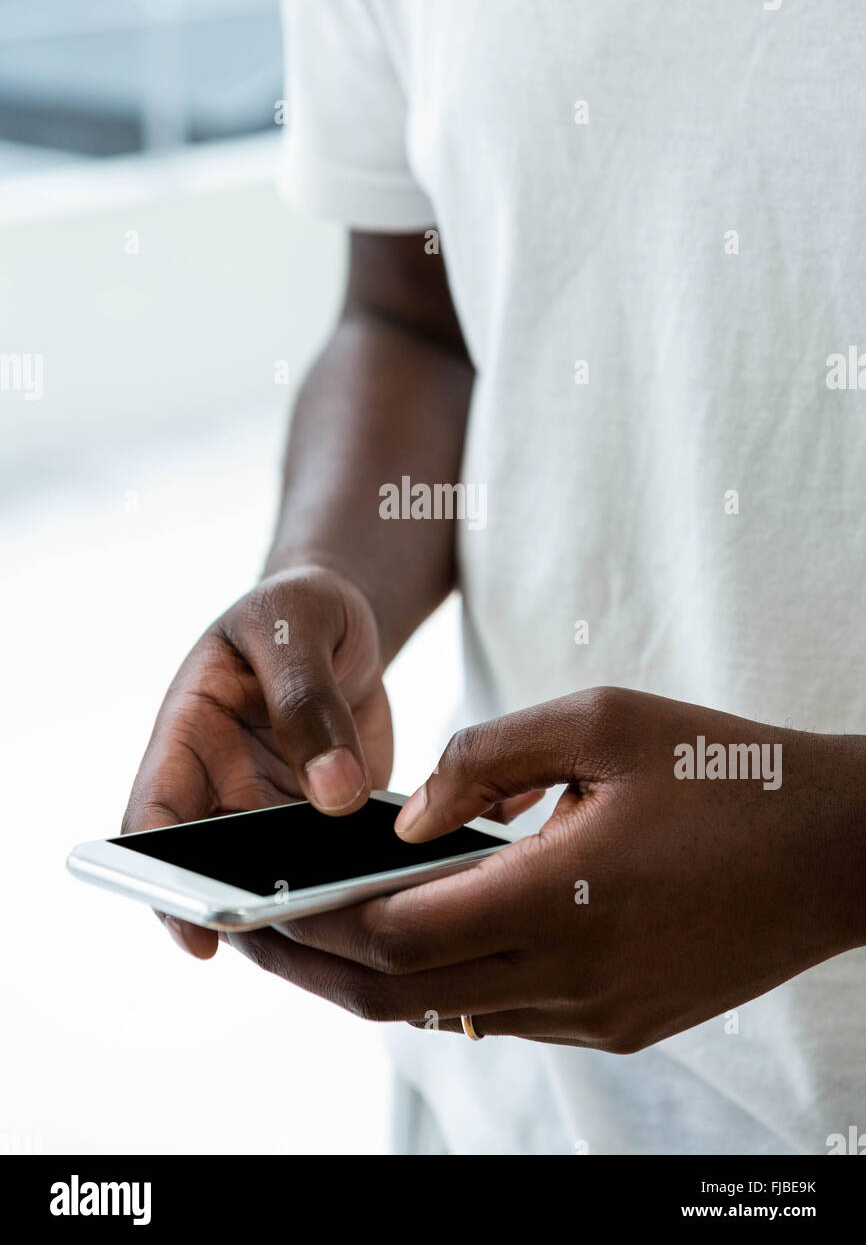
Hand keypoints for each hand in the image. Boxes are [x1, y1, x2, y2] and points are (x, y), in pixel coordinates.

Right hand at [122, 566, 391, 958]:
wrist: (339, 618)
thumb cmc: (297, 610)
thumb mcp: (295, 627)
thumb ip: (307, 700)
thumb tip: (335, 793)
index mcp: (188, 734)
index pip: (155, 820)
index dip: (164, 882)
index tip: (198, 933)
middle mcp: (221, 785)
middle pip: (217, 871)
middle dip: (251, 911)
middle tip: (304, 936)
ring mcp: (272, 810)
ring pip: (278, 881)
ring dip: (313, 906)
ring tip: (364, 917)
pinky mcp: (325, 821)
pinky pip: (334, 865)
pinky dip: (360, 884)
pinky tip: (401, 891)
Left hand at [226, 687, 865, 1049]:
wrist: (840, 848)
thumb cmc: (724, 769)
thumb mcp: (603, 721)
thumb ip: (488, 755)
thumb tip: (406, 818)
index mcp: (570, 897)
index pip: (403, 935)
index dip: (318, 924)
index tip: (256, 904)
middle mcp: (579, 977)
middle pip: (407, 993)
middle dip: (316, 966)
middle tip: (251, 932)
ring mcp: (603, 1014)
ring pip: (451, 1011)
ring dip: (376, 979)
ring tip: (315, 934)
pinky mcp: (625, 1024)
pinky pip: (506, 1012)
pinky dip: (444, 981)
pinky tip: (417, 938)